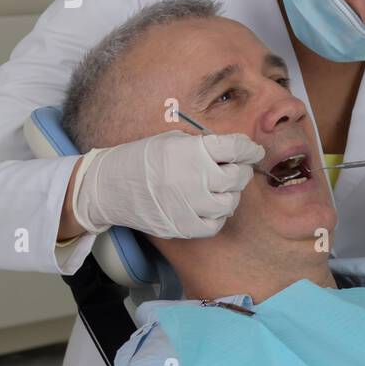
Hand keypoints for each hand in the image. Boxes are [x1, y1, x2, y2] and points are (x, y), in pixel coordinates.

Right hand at [72, 131, 264, 238]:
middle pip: (237, 177)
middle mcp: (196, 177)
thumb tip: (231, 151)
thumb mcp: (173, 140)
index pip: (237, 148)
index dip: (250, 149)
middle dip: (241, 171)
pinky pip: (215, 224)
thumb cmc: (142, 158)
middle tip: (234, 169)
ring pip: (230, 203)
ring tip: (218, 189)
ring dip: (229, 195)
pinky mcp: (183, 225)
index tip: (254, 151)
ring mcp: (190, 204)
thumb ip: (204, 146)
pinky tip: (208, 206)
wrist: (110, 186)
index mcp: (194, 151)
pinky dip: (216, 216)